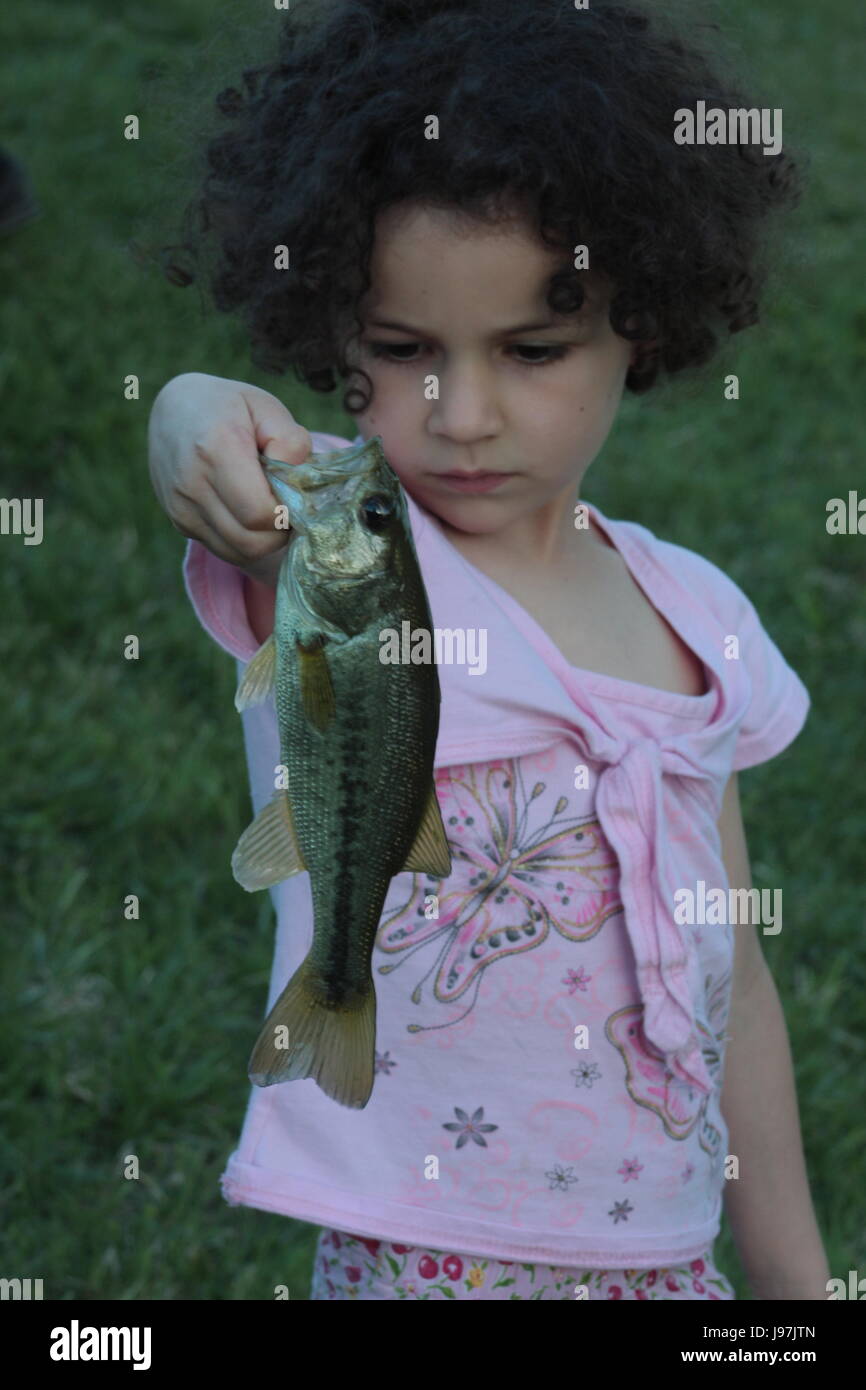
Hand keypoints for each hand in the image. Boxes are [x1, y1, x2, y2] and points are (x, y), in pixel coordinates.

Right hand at [148, 372, 311, 587]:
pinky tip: (248, 514)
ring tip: (269, 509)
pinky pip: (223, 550)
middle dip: (279, 532)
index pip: (260, 513)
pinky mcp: (178, 522)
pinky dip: (244, 542)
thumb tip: (296, 485)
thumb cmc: (229, 407)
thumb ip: (291, 442)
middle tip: (287, 506)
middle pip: (251, 541)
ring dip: (264, 541)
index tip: (295, 493)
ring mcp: (181, 506)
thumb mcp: (267, 407)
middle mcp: (192, 482)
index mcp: (216, 448)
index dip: (288, 512)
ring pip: (238, 553)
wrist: (174, 410)